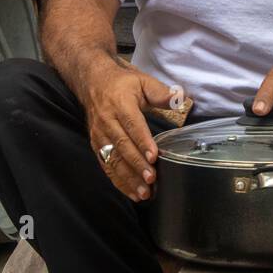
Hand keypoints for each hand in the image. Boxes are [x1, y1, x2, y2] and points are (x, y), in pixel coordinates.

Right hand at [84, 60, 175, 200]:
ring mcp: (99, 134)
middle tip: (151, 179)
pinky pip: (106, 165)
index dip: (143, 142)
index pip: (132, 125)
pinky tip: (131, 192)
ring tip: (144, 192)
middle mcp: (107, 121)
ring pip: (113, 160)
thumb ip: (161, 92)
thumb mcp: (142, 81)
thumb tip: (180, 99)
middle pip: (122, 146)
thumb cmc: (122, 83)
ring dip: (128, 178)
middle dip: (137, 165)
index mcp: (120, 104)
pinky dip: (118, 181)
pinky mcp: (96, 144)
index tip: (154, 157)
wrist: (92, 82)